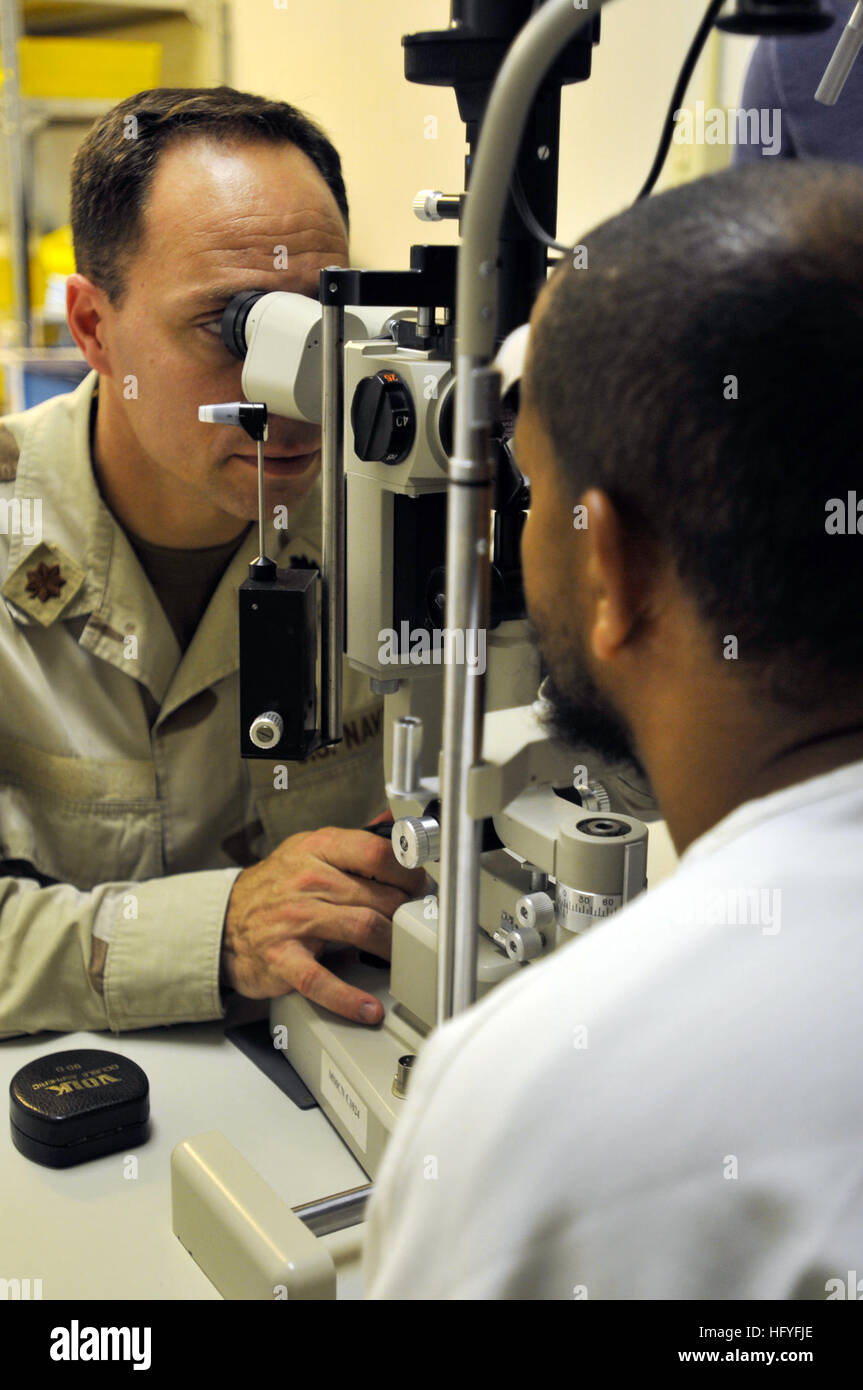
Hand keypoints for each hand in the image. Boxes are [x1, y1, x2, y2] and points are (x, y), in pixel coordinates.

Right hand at [222, 826, 425, 1023]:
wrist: (224, 921)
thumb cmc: (275, 888)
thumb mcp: (308, 850)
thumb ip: (352, 844)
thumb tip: (396, 830)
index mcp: (317, 849)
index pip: (376, 852)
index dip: (408, 872)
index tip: (420, 885)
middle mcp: (308, 880)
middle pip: (378, 896)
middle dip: (405, 914)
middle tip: (415, 924)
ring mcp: (294, 919)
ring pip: (362, 928)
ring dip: (392, 946)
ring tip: (401, 955)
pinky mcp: (283, 958)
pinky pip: (321, 980)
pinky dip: (348, 998)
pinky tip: (368, 1008)